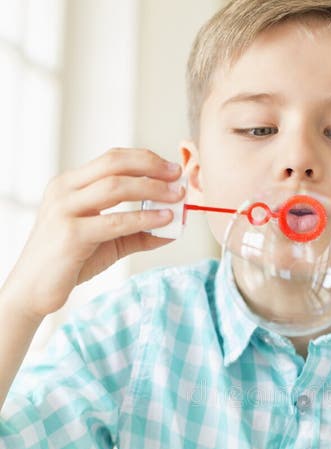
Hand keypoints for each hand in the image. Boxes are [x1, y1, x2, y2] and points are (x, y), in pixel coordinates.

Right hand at [2, 147, 183, 320]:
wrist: (33, 289)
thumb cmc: (68, 262)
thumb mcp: (107, 242)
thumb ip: (137, 232)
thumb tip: (172, 229)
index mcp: (70, 184)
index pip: (112, 159)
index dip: (145, 159)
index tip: (172, 168)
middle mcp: (65, 190)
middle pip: (114, 164)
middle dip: (151, 167)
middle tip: (178, 177)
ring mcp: (65, 210)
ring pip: (115, 187)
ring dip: (152, 189)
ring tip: (176, 197)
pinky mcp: (71, 234)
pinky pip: (114, 221)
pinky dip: (144, 218)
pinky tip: (163, 219)